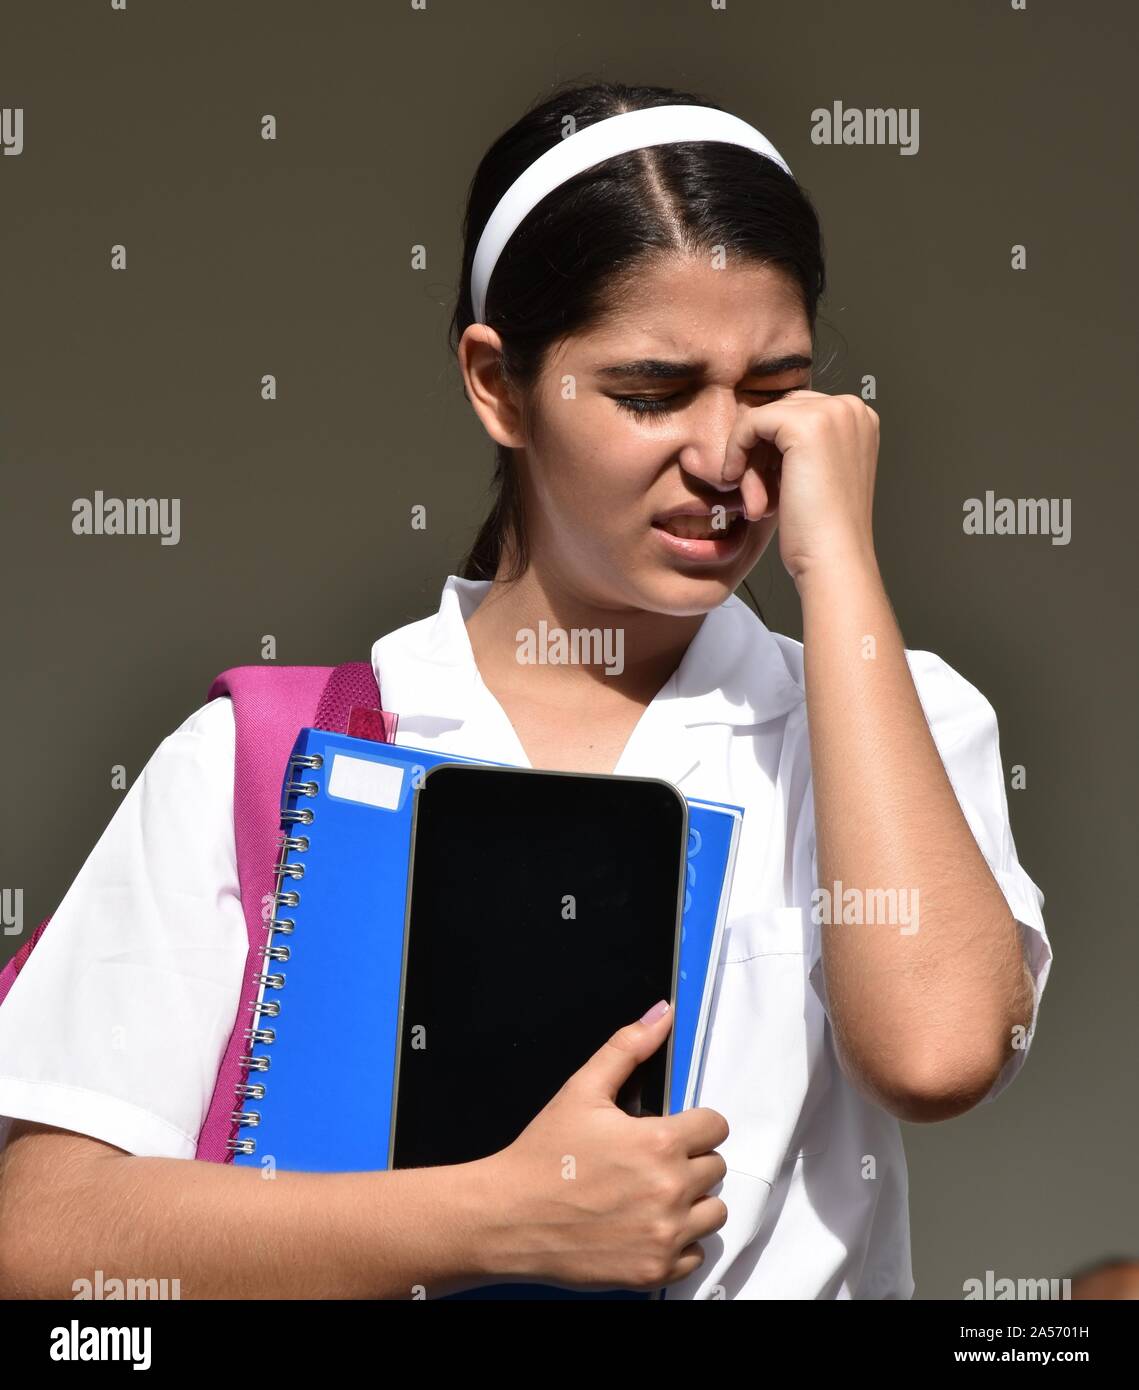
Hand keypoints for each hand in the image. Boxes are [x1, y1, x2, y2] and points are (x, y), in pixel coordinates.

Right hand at [479, 1004, 729, 1291]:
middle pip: (715, 1168)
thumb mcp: (582, 1090)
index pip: (716, 1127)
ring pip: (713, 1212)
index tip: (672, 1132)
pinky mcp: (654, 1269)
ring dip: (692, 1202)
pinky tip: (645, 1226)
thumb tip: (660, 1015)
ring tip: (652, 1194)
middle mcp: (670, 1191)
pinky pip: (695, 1254)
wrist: (507, 1218)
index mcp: (659, 1143)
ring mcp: (665, 1235)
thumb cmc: (542, 1156)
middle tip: (649, 1163)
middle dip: (688, 1161)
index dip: (694, 1125)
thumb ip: (627, 1049)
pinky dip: (678, 1242)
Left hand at [721, 389, 879, 586]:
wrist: (833, 557)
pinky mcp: (806, 424)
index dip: (772, 450)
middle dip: (760, 454)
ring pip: (764, 419)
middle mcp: (851, 408)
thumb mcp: (814, 474)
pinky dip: (736, 451)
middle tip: (757, 497)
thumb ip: (798, 445)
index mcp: (858, 419)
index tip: (767, 488)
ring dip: (750, 460)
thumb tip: (758, 426)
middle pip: (780, 412)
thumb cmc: (822, 530)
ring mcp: (832, 412)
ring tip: (756, 501)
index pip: (796, 414)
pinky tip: (737, 481)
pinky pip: (751, 422)